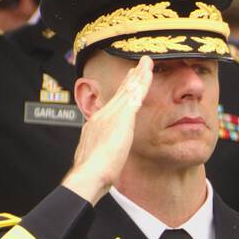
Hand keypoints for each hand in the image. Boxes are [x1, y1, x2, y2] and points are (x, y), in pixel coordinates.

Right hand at [61, 56, 153, 203]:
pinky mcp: (123, 116)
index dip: (121, 95)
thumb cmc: (92, 174)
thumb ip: (100, 155)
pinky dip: (142, 80)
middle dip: (129, 80)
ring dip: (139, 75)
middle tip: (138, 67)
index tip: (127, 86)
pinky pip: (136, 93)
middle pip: (119, 93)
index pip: (112, 105)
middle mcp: (103, 116)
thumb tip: (100, 161)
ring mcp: (112, 114)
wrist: (89, 174)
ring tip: (147, 63)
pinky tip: (149, 71)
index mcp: (96, 125)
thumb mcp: (95, 160)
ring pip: (128, 90)